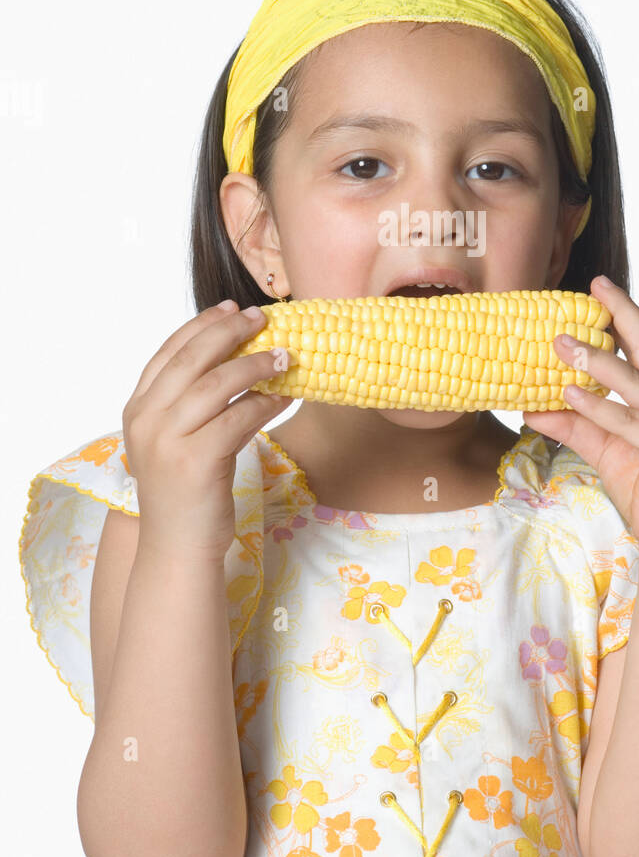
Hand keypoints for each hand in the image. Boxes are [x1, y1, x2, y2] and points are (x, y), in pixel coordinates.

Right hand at [122, 301, 293, 559]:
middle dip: (229, 332)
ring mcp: (167, 440)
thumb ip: (196, 402)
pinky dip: (265, 403)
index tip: (231, 308)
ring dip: (255, 365)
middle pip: (191, 358)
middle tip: (262, 318)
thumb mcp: (179, 439)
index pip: (169, 351)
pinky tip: (284, 396)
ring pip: (217, 384)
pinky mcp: (195, 461)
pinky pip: (238, 417)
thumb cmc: (185, 492)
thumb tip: (244, 357)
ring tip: (284, 356)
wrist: (177, 548)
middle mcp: (145, 420)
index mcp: (137, 409)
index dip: (202, 325)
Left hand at [523, 277, 638, 553]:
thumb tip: (530, 406)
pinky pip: (628, 419)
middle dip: (620, 316)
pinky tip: (569, 393)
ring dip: (596, 360)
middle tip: (591, 289)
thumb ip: (574, 423)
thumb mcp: (605, 447)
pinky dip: (597, 405)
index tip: (599, 286)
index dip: (625, 315)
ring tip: (561, 343)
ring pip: (635, 382)